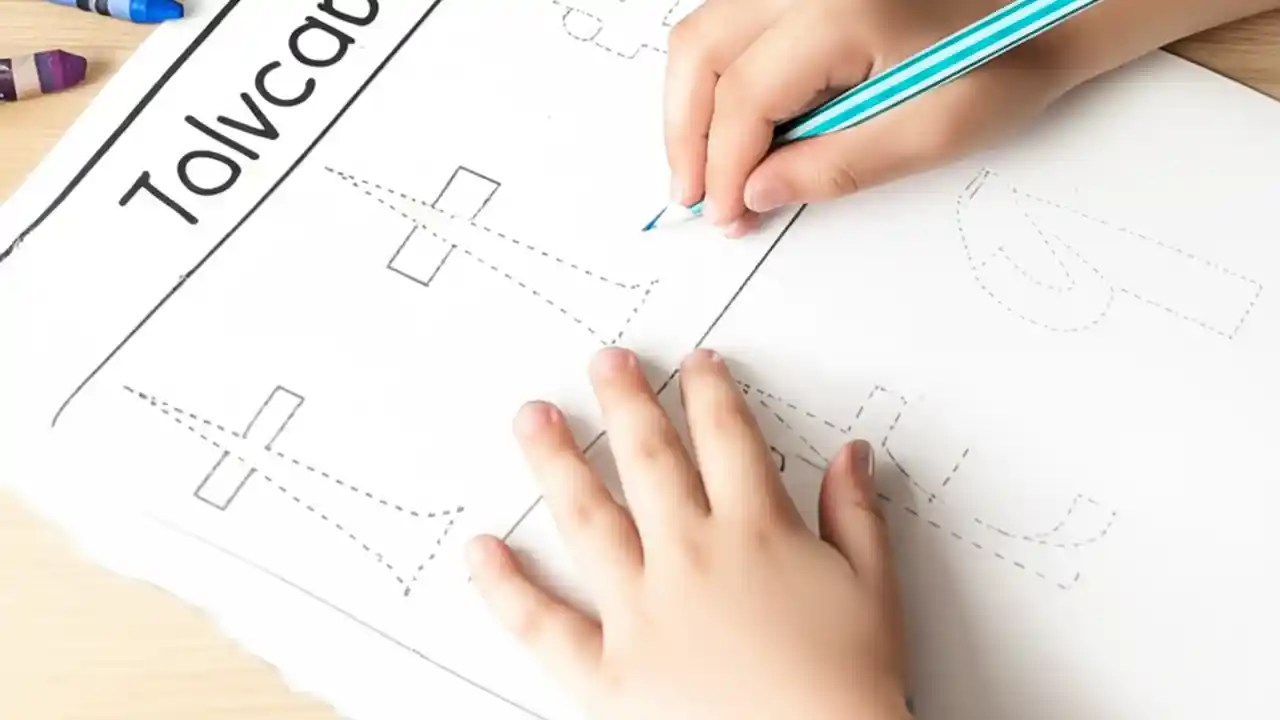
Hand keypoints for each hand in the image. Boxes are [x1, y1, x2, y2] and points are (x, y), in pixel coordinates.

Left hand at [467, 348, 910, 719]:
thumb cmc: (847, 687)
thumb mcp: (873, 588)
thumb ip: (856, 514)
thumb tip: (851, 456)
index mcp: (755, 533)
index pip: (727, 440)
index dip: (711, 394)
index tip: (696, 367)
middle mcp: (690, 559)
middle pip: (649, 460)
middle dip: (626, 402)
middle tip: (605, 365)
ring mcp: (642, 611)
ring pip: (587, 518)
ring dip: (555, 461)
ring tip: (533, 419)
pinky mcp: (609, 671)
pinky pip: (543, 623)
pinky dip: (505, 588)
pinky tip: (481, 551)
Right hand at [663, 0, 1080, 235]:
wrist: (1052, 7)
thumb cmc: (1008, 59)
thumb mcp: (933, 131)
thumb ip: (837, 165)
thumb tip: (757, 192)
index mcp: (843, 10)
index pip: (744, 96)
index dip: (722, 167)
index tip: (724, 215)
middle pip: (700, 50)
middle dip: (685, 134)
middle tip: (696, 197)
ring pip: (704, 31)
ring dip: (691, 102)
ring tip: (707, 167)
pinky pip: (730, 21)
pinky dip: (717, 75)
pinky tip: (732, 123)